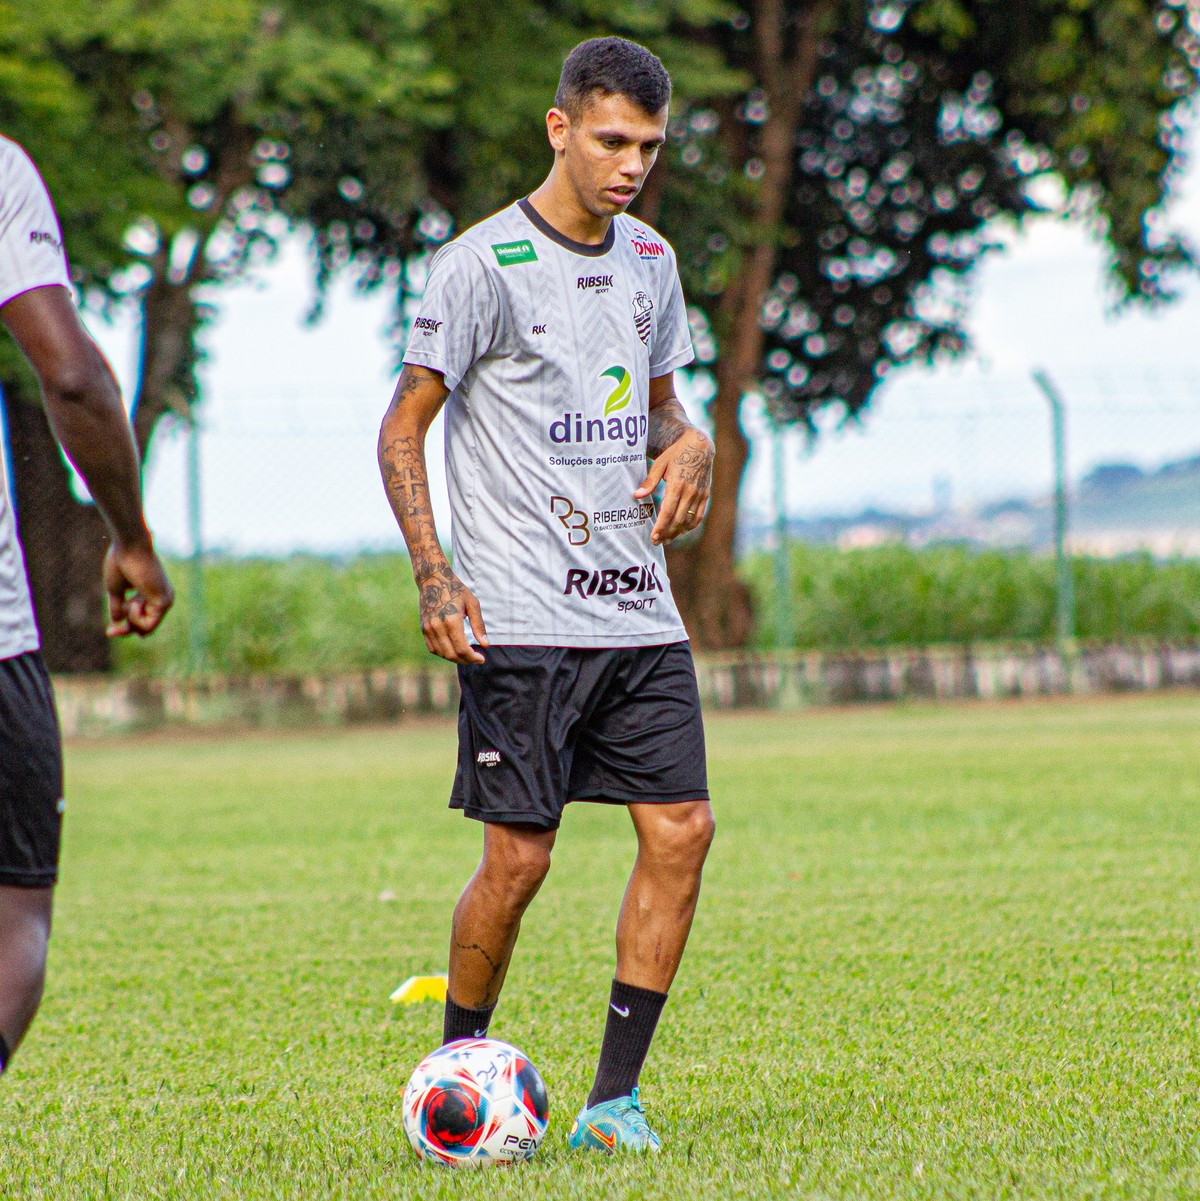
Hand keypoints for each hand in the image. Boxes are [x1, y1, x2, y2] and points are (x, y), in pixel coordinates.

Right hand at [104, 538, 173, 636]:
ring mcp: (165, 601)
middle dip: (126, 630)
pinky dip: (136, 618)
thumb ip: (117, 605)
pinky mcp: (164, 602)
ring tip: (127, 601)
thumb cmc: (121, 562)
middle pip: (144, 628)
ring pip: (146, 629)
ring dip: (131, 621)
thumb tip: (117, 621)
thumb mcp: (116, 589)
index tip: (108, 632)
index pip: (140, 620)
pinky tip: (133, 602)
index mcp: (151, 594)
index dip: (124, 628)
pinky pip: (148, 624)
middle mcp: (161, 599)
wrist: (130, 547)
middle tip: (110, 632)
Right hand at [417, 563, 488, 663]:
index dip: (472, 658)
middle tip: (475, 658)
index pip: (461, 649)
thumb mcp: (472, 604)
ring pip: (441, 653)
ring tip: (466, 655)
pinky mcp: (424, 628)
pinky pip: (432, 648)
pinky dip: (443, 653)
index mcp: (451, 620)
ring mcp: (428, 628)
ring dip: (455, 658)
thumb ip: (478, 625)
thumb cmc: (456, 589)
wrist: (433, 579)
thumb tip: (485, 645)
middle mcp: (438, 626)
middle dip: (465, 660)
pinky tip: (453, 650)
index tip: (481, 658)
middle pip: (451, 654)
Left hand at [633, 428, 714, 545]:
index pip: (668, 511)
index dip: (660, 526)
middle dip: (667, 533)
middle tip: (657, 542)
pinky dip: (691, 526)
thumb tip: (636, 495)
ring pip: (689, 520)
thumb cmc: (676, 453)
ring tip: (667, 540)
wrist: (699, 445)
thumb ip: (649, 482)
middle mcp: (690, 491)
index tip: (653, 536)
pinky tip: (682, 531)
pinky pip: (699, 515)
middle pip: (678, 519)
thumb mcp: (660, 464)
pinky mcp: (705, 495)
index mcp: (677, 484)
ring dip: (678, 532)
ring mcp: (699, 494)